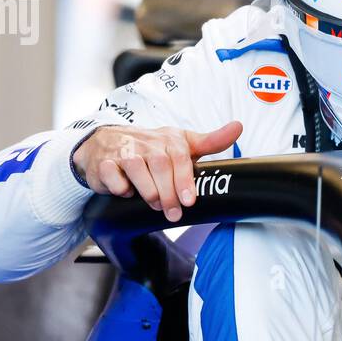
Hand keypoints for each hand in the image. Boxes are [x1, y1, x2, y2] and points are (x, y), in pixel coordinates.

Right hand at [72, 121, 242, 221]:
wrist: (106, 144)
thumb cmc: (151, 148)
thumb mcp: (182, 143)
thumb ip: (210, 141)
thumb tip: (238, 127)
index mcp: (168, 138)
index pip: (180, 156)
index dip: (185, 179)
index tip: (190, 200)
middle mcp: (146, 142)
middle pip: (161, 166)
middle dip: (169, 194)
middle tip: (174, 213)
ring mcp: (123, 150)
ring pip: (137, 170)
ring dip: (148, 192)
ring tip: (155, 204)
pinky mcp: (103, 162)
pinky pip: (111, 175)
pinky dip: (119, 187)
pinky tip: (126, 192)